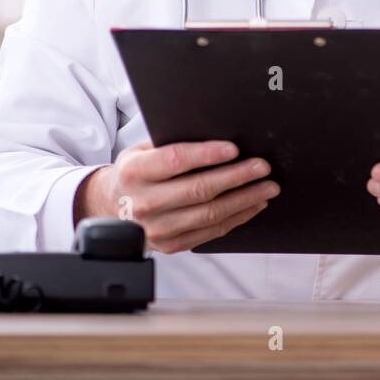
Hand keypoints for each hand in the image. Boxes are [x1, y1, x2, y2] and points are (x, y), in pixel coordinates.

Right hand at [75, 140, 279, 252]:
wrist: (112, 207)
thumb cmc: (136, 172)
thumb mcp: (142, 150)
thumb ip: (171, 144)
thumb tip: (217, 135)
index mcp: (134, 172)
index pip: (174, 161)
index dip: (207, 154)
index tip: (234, 148)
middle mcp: (143, 203)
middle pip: (199, 189)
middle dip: (237, 177)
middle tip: (262, 167)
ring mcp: (157, 229)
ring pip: (210, 214)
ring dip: (245, 199)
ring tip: (267, 187)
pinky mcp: (171, 245)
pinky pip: (211, 231)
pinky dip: (237, 217)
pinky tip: (254, 204)